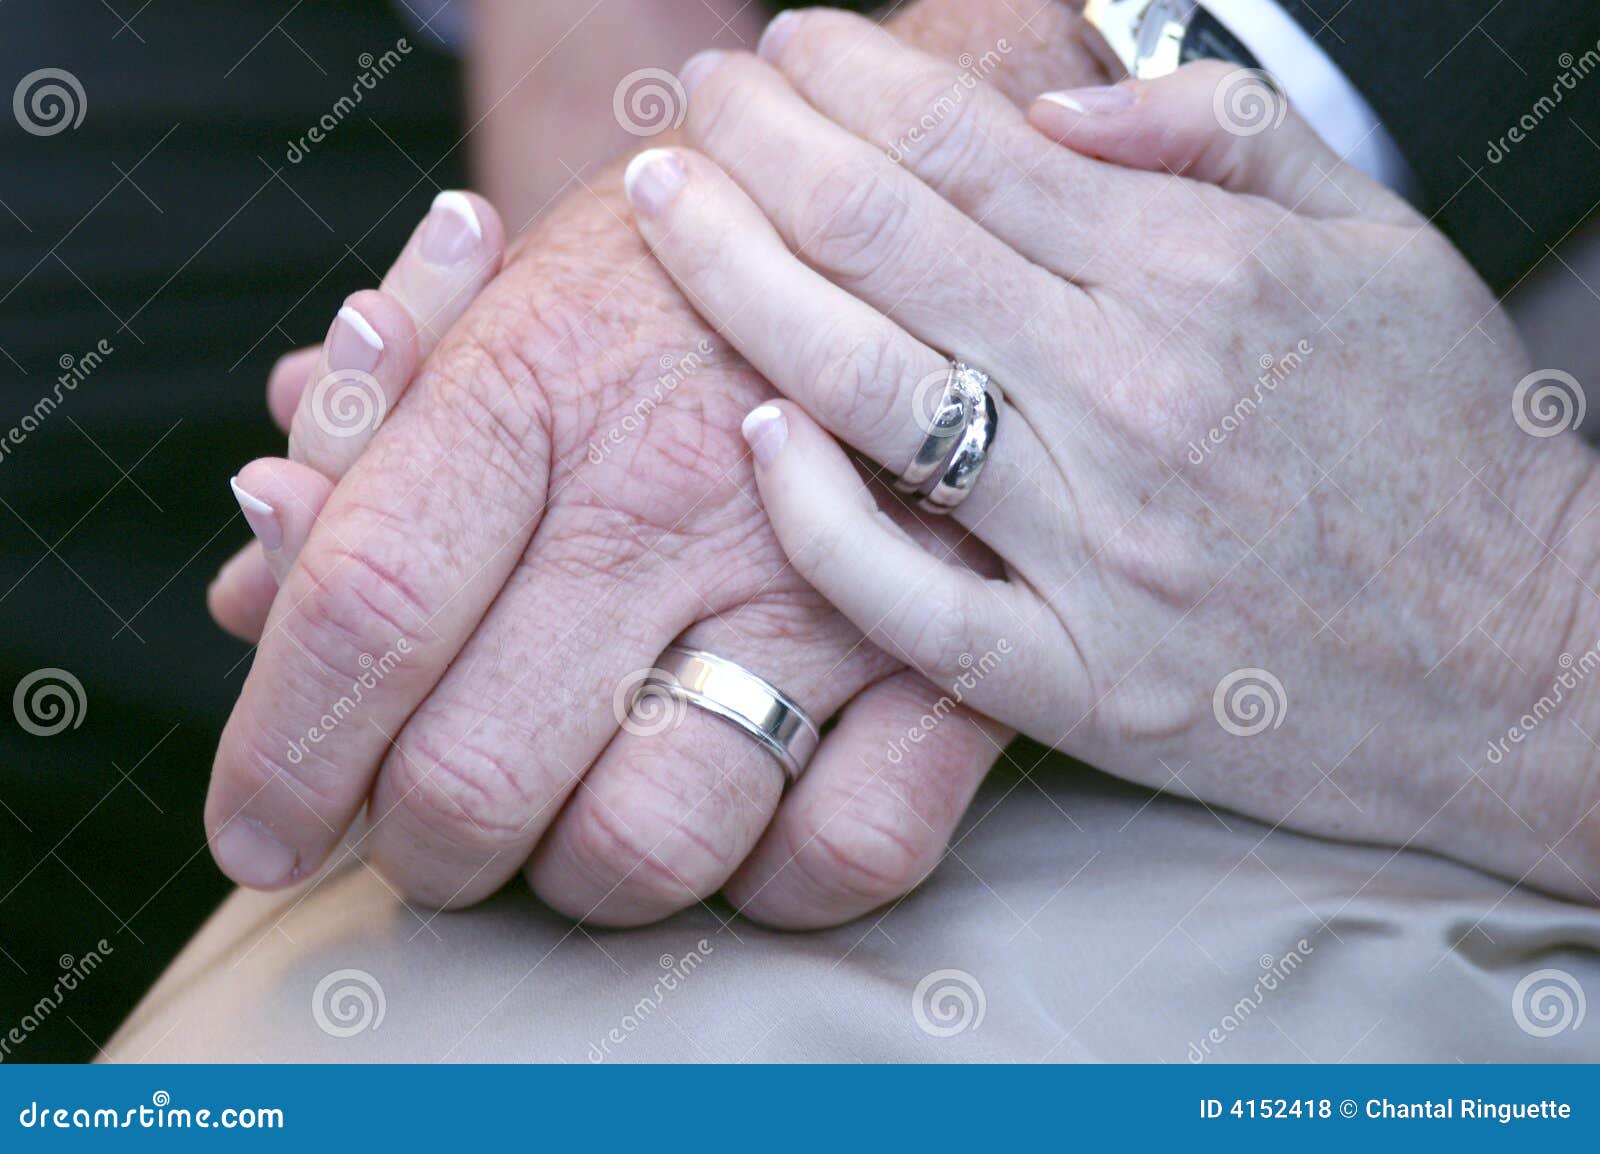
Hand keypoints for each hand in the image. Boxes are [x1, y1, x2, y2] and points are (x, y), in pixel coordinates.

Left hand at [205, 0, 1112, 927]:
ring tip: (576, 810)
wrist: (918, 218)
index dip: (281, 753)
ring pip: (644, 847)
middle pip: (476, 774)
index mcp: (540, 378)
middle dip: (416, 843)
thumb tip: (250, 592)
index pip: (365, 605)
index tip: (258, 831)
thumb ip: (364, 437)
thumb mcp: (514, 293)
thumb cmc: (686, 274)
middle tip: (428, 818)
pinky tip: (740, 817)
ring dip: (574, 871)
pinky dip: (768, 879)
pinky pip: (843, 855)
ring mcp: (827, 583)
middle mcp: (677, 493)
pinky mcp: (951, 653)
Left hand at [625, 18, 1599, 899]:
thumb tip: (1054, 107)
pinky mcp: (1072, 680)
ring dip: (737, 277)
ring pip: (863, 389)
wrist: (1522, 662)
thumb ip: (1219, 137)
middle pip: (884, 241)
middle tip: (695, 103)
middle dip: (762, 148)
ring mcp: (1090, 550)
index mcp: (1198, 277)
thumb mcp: (1375, 243)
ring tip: (668, 205)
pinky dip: (809, 512)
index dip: (852, 82)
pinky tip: (747, 430)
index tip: (786, 47)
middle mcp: (1128, 400)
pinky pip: (899, 596)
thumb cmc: (1445, 445)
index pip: (967, 145)